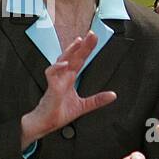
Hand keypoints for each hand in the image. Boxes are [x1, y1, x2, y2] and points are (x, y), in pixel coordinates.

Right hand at [19, 31, 116, 145]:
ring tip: (78, 42)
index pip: (79, 60)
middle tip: (91, 34)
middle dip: (81, 46)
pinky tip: (64, 64)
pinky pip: (51, 74)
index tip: (93, 38)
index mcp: (69, 79)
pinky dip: (56, 68)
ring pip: (61, 61)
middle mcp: (62, 77)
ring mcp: (56, 81)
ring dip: (69, 52)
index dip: (86, 49)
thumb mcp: (83, 106)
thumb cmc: (58, 113)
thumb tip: (113, 95)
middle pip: (72, 57)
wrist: (45, 124)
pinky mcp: (50, 88)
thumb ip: (97, 100)